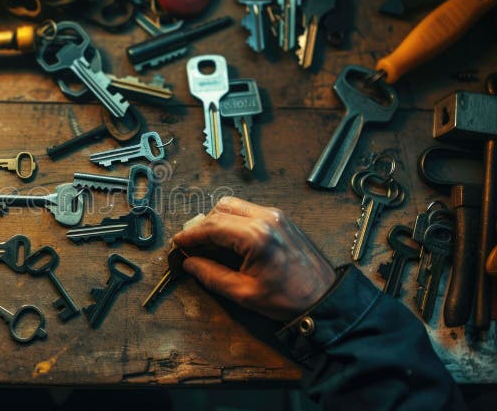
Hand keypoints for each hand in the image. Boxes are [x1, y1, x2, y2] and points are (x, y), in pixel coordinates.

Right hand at [173, 197, 336, 321]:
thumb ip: (211, 275)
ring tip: (210, 243)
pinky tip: (230, 239)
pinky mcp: (282, 218)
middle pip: (221, 209)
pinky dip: (234, 220)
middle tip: (193, 245)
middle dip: (203, 225)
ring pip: (235, 205)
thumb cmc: (287, 299)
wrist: (325, 298)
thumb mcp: (243, 293)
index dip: (191, 235)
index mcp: (256, 236)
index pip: (212, 226)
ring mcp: (276, 215)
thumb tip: (189, 264)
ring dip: (218, 220)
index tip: (178, 243)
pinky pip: (249, 210)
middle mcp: (266, 218)